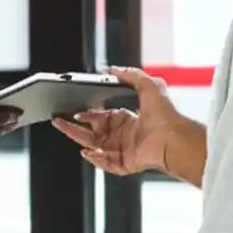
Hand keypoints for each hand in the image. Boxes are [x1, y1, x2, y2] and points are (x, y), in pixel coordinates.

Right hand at [52, 66, 182, 174]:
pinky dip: (95, 159)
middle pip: (92, 132)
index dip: (88, 113)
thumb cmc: (165, 113)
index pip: (101, 117)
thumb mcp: (148, 84)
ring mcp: (123, 150)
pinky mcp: (125, 163)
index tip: (75, 109)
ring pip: (93, 147)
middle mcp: (123, 135)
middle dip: (73, 127)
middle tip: (58, 121)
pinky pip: (105, 163)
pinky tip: (87, 152)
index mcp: (127, 119)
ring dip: (77, 139)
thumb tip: (114, 68)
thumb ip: (131, 74)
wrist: (173, 137)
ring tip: (64, 129)